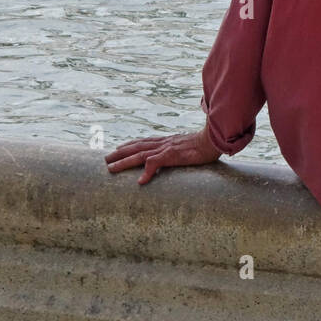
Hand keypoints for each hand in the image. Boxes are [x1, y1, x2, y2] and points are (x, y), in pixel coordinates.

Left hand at [104, 129, 221, 184]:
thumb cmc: (206, 143)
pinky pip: (155, 163)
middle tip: (105, 159)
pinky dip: (146, 172)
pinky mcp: (171, 155)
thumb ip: (182, 150)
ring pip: (139, 154)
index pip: (144, 141)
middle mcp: (163, 143)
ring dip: (124, 161)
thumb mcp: (190, 146)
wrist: (214, 138)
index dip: (130, 145)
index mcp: (166, 141)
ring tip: (110, 168)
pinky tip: (140, 182)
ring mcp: (166, 149)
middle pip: (136, 147)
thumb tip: (181, 155)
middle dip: (119, 152)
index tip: (119, 147)